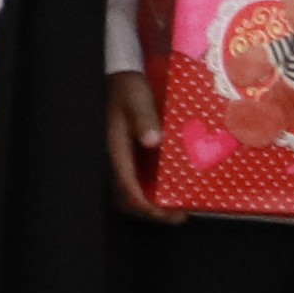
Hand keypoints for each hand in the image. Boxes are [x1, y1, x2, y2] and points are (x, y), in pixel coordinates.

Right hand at [104, 70, 166, 223]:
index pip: (125, 186)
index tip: (165, 213)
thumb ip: (144, 119)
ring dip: (152, 202)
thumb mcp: (137, 99)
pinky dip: (153, 189)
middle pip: (126, 196)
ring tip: (178, 208)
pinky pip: (137, 178)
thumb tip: (153, 142)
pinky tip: (173, 189)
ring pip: (131, 190)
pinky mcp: (128, 153)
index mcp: (115, 149)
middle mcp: (115, 158)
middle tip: (177, 216)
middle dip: (150, 211)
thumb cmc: (128, 88)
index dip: (144, 204)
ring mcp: (121, 157)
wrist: (120, 76)